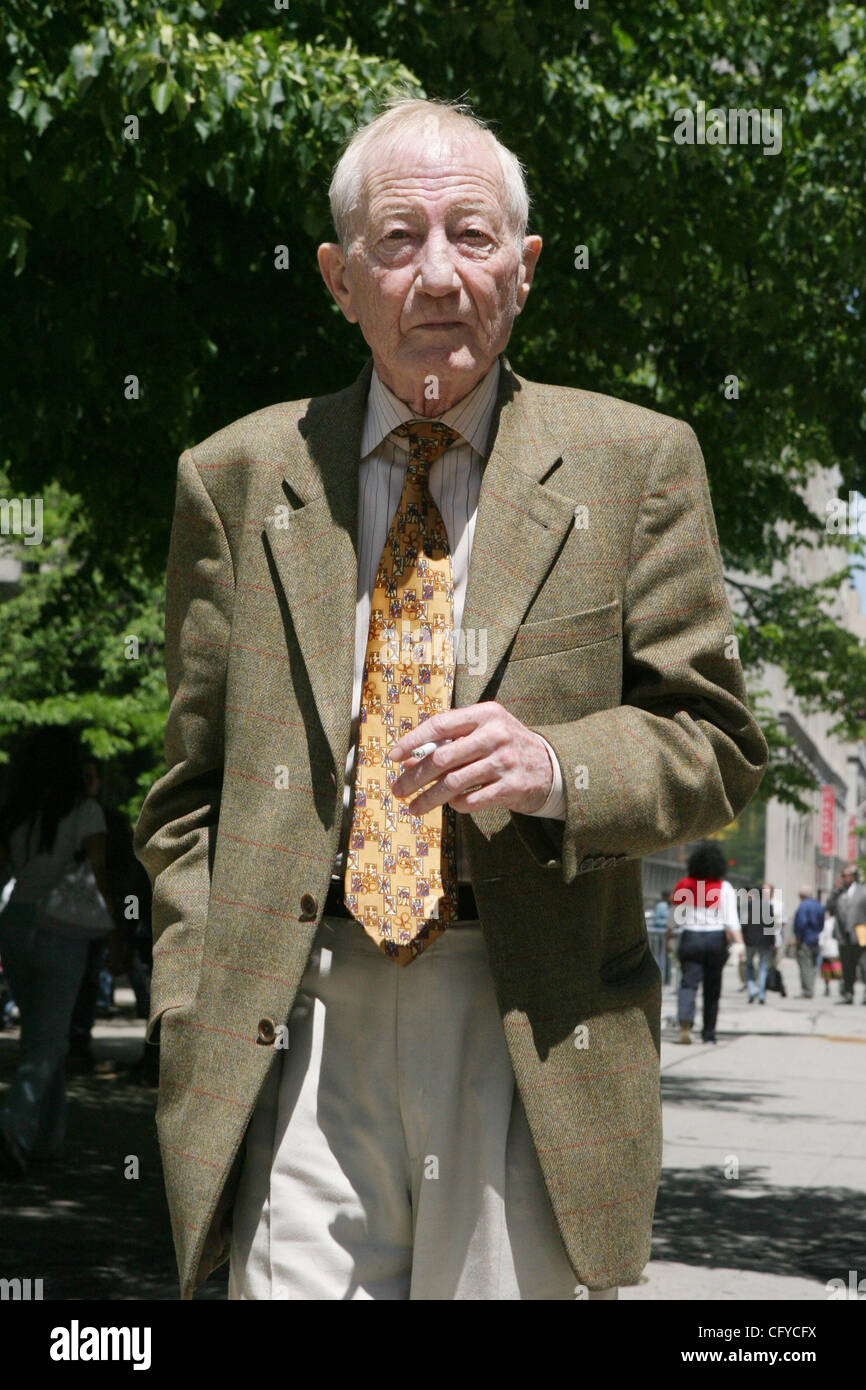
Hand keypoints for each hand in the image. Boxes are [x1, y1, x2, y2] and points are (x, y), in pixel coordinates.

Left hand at [389, 701, 553, 815]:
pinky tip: (450, 805)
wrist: (551, 766)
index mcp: (485, 714)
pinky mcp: (512, 787)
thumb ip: (447, 742)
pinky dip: (456, 804)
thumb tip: (406, 761)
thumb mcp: (481, 733)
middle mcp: (496, 734)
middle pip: (442, 757)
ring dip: (428, 798)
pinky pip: (472, 799)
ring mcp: (505, 761)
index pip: (440, 724)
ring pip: (454, 782)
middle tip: (397, 790)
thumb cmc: (505, 746)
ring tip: (413, 808)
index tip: (392, 755)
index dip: (413, 741)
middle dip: (414, 776)